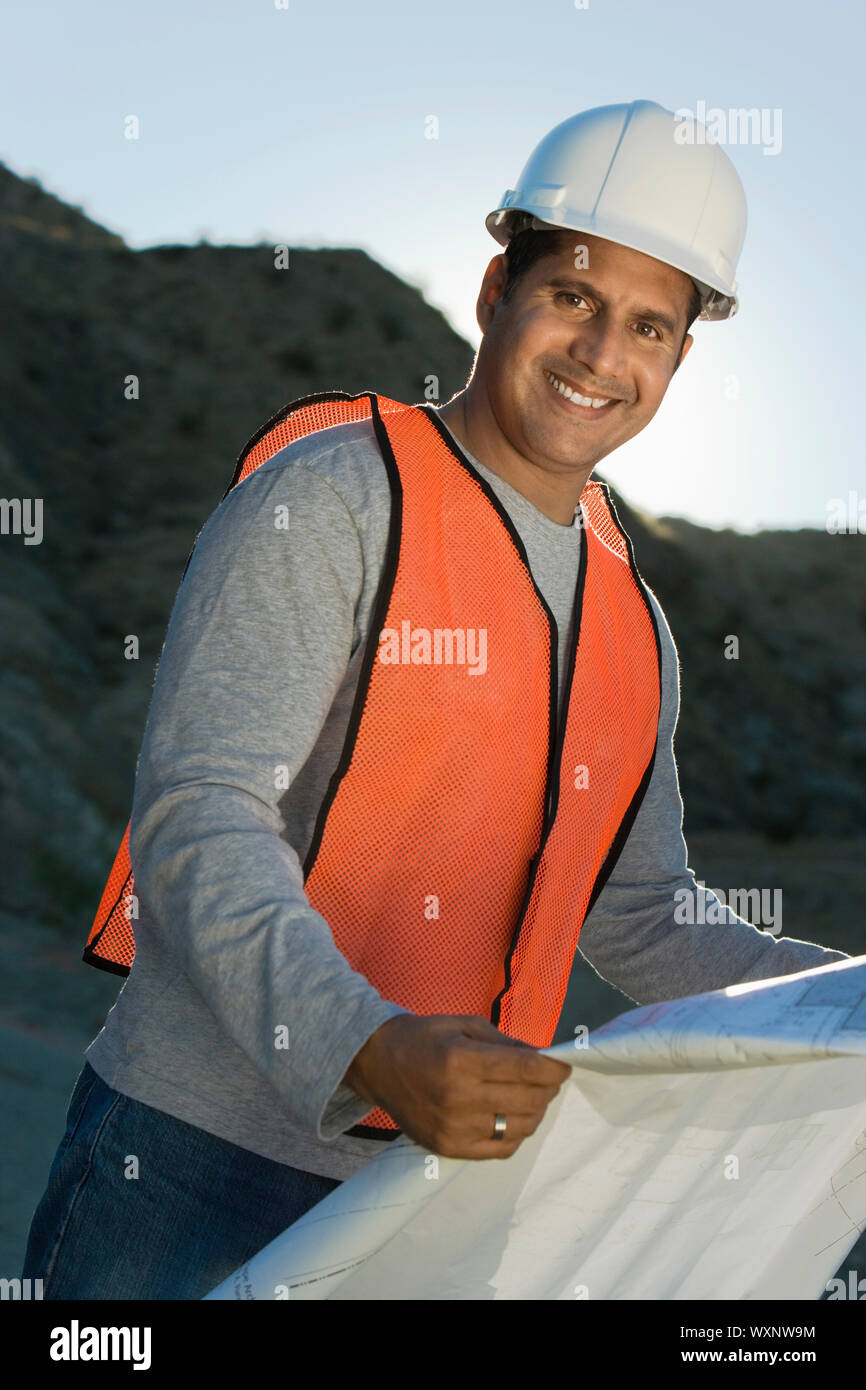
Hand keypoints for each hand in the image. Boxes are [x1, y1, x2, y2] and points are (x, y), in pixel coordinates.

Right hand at [343, 1013, 570, 1158]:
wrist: (377, 1064)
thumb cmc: (424, 1038)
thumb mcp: (465, 1025)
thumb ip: (506, 1042)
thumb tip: (544, 1059)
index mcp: (461, 1060)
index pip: (526, 1069)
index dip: (554, 1068)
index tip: (564, 1065)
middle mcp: (458, 1097)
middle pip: (529, 1100)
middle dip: (548, 1088)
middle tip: (550, 1079)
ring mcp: (453, 1128)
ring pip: (520, 1127)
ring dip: (536, 1111)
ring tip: (532, 1096)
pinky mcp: (448, 1148)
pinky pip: (501, 1148)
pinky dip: (517, 1133)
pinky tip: (513, 1116)